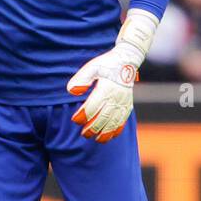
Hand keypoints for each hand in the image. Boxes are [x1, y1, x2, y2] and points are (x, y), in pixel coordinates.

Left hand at [66, 9, 158, 142]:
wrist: (127, 60)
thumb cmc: (107, 64)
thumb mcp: (92, 67)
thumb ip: (81, 79)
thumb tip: (72, 91)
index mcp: (106, 88)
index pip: (93, 106)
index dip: (83, 115)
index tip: (75, 120)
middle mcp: (116, 97)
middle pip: (103, 117)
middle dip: (93, 128)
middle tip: (84, 134)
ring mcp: (123, 102)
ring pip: (115, 121)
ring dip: (105, 132)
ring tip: (96, 139)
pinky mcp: (128, 104)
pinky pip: (123, 120)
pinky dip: (117, 129)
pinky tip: (110, 136)